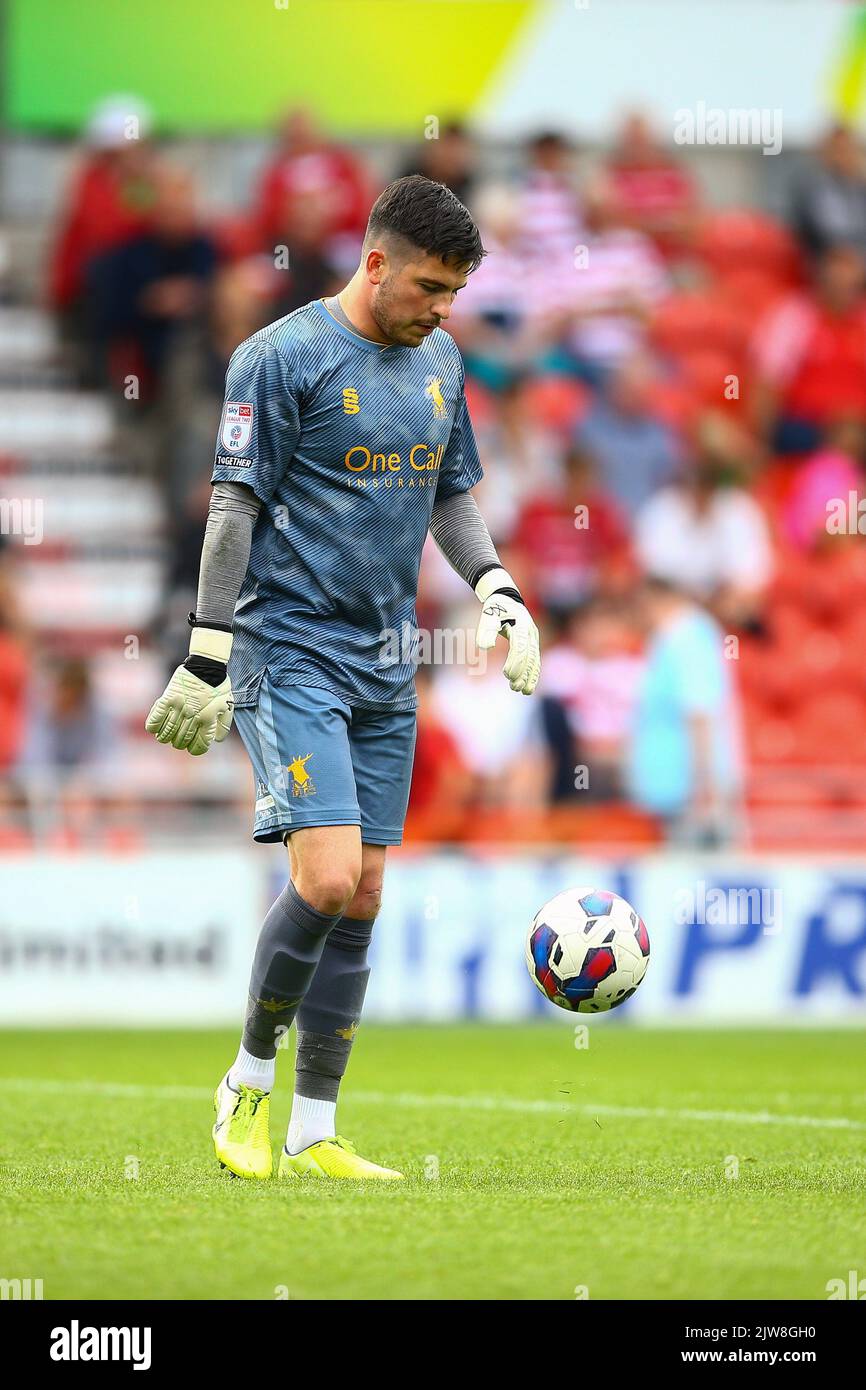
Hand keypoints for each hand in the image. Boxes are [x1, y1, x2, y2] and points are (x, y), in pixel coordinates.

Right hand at [145, 621, 233, 755]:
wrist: (207, 666)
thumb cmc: (218, 687)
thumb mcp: (227, 706)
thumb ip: (223, 725)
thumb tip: (217, 741)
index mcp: (207, 720)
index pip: (198, 746)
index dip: (195, 749)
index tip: (193, 747)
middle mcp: (192, 717)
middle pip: (180, 741)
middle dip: (179, 743)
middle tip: (178, 740)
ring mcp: (179, 708)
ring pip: (166, 733)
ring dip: (165, 737)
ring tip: (165, 736)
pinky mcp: (167, 699)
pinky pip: (156, 718)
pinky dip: (153, 726)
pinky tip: (155, 729)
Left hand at [474, 568, 540, 694]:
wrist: (507, 598)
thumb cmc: (496, 607)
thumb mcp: (489, 614)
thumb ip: (486, 629)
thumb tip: (485, 647)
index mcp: (521, 624)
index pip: (521, 646)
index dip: (516, 661)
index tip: (507, 674)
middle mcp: (531, 632)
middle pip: (530, 656)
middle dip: (523, 673)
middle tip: (515, 687)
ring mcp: (533, 639)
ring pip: (535, 660)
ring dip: (530, 676)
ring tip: (524, 691)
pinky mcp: (532, 644)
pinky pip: (535, 661)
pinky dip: (533, 674)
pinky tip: (529, 687)